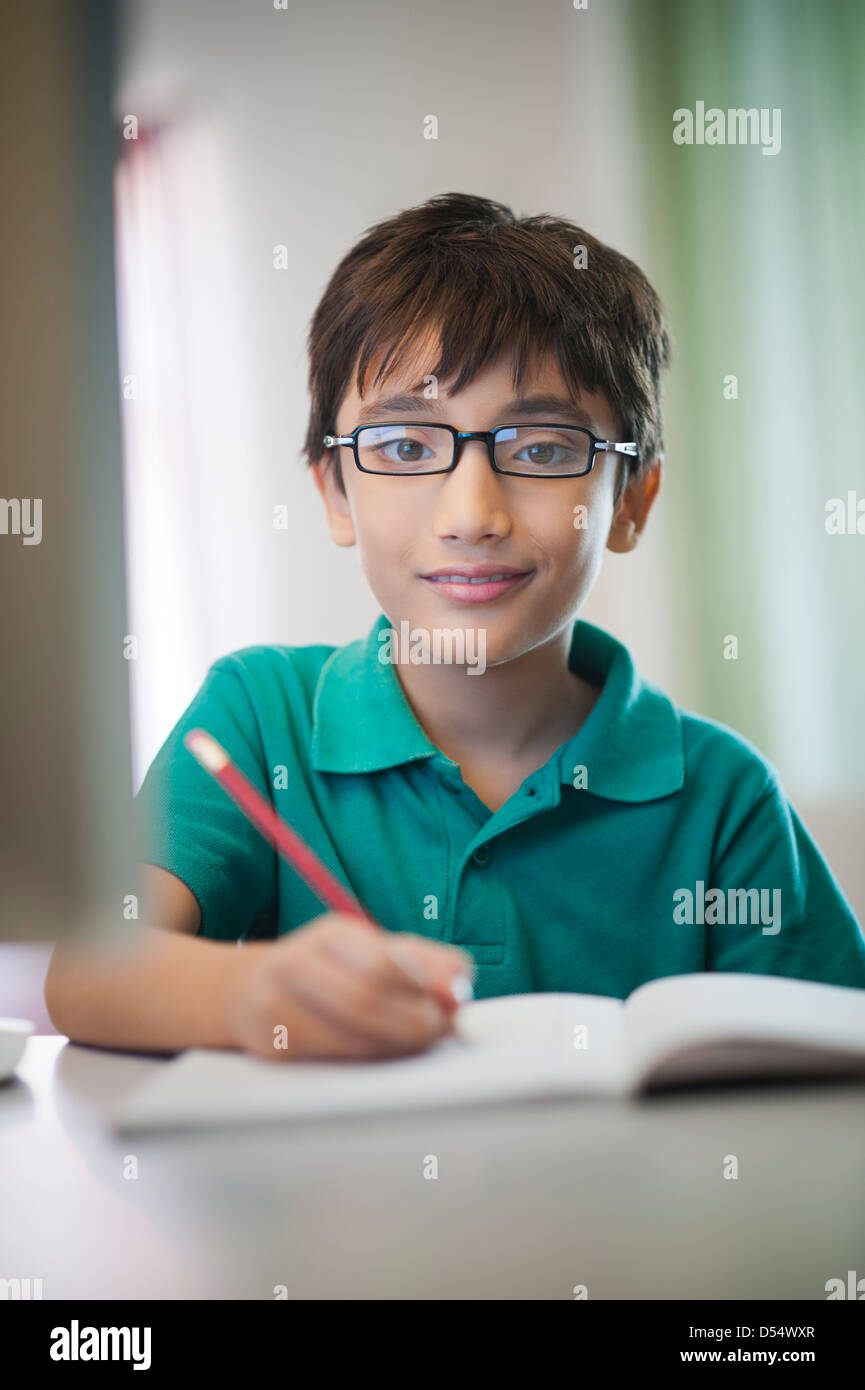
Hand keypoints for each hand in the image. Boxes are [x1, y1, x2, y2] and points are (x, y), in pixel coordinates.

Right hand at [225, 912, 475, 1061]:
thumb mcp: (371, 950)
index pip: (385, 959)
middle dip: (413, 1020)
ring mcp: (277, 1003)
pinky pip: (331, 1056)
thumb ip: (422, 962)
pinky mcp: (271, 1043)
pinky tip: (382, 1050)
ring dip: (395, 1043)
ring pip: (348, 1034)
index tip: (456, 1000)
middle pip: (365, 998)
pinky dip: (367, 1056)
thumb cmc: (330, 970)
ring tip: (417, 1039)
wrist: (246, 991)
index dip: (425, 983)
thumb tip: (461, 986)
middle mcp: (297, 962)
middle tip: (439, 1028)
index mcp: (332, 934)